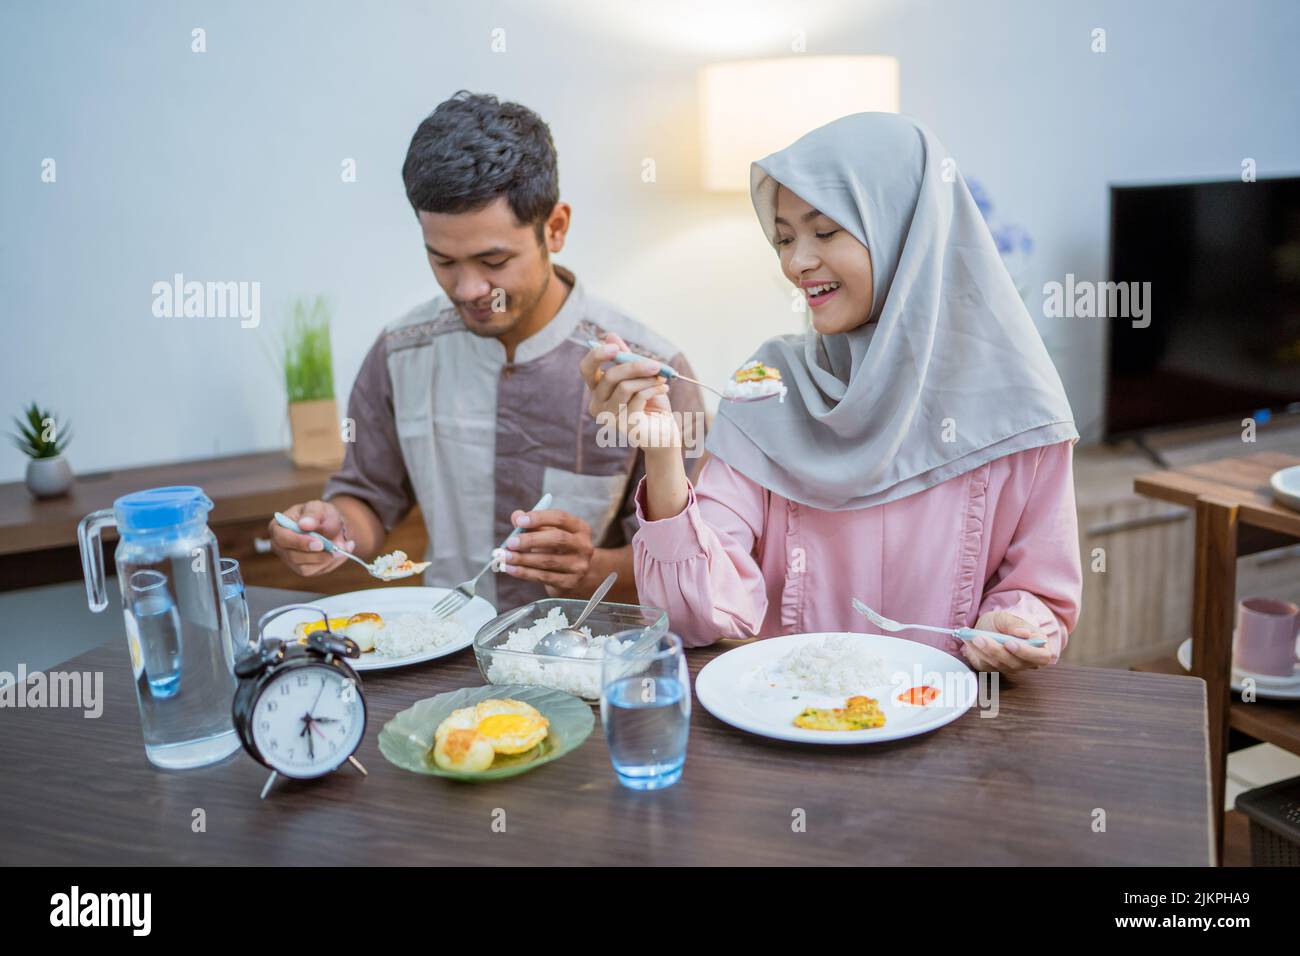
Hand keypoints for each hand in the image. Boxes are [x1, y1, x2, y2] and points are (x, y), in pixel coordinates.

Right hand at [268, 500, 354, 576]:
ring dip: (326, 558)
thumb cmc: (320, 514)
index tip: (319, 543)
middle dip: (316, 554)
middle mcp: (280, 546)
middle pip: (293, 557)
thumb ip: (312, 515)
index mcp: (277, 527)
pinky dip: (331, 562)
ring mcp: (290, 560)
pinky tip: (340, 551)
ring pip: (305, 568)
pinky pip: (316, 571)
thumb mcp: (318, 507)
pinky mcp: (303, 568)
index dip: (300, 542)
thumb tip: (304, 524)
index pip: (282, 538)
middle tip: (336, 548)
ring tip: (342, 546)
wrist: (331, 525)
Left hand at [495, 508, 593, 595]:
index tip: (519, 521)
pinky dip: (524, 573)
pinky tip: (510, 569)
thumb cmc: (556, 547)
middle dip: (531, 540)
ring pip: (548, 561)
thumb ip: (532, 523)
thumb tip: (516, 516)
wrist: (572, 573)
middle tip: (510, 542)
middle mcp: (584, 546)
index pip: (560, 518)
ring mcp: (579, 566)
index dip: (539, 518)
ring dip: (522, 559)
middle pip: (558, 539)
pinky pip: (544, 577)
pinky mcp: (570, 582)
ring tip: (504, 556)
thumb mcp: (548, 531)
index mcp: (580, 528)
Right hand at [578, 333, 679, 449]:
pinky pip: (638, 398)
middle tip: (656, 364)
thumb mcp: (638, 375)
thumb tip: (610, 335)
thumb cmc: (649, 401)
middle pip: (609, 376)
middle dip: (635, 366)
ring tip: (662, 379)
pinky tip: (664, 389)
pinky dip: (654, 389)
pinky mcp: (625, 425)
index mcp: (597, 389)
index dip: (597, 355)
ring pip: (625, 387)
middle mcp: (597, 404)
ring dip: (648, 379)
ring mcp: (610, 417)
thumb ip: (625, 357)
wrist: (664, 429)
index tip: (615, 347)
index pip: (586, 369)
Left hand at [960, 610, 1057, 673]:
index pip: (1041, 657)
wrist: (988, 628)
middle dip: (996, 650)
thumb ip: (1016, 624)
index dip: (1026, 652)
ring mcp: (1010, 668)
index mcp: (1039, 648)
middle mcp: (1026, 662)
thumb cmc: (1003, 623)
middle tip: (981, 638)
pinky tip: (967, 640)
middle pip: (1015, 663)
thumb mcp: (1008, 617)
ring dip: (983, 651)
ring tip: (972, 636)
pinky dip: (974, 652)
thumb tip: (1025, 633)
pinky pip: (984, 665)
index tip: (1009, 643)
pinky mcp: (993, 670)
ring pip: (998, 665)